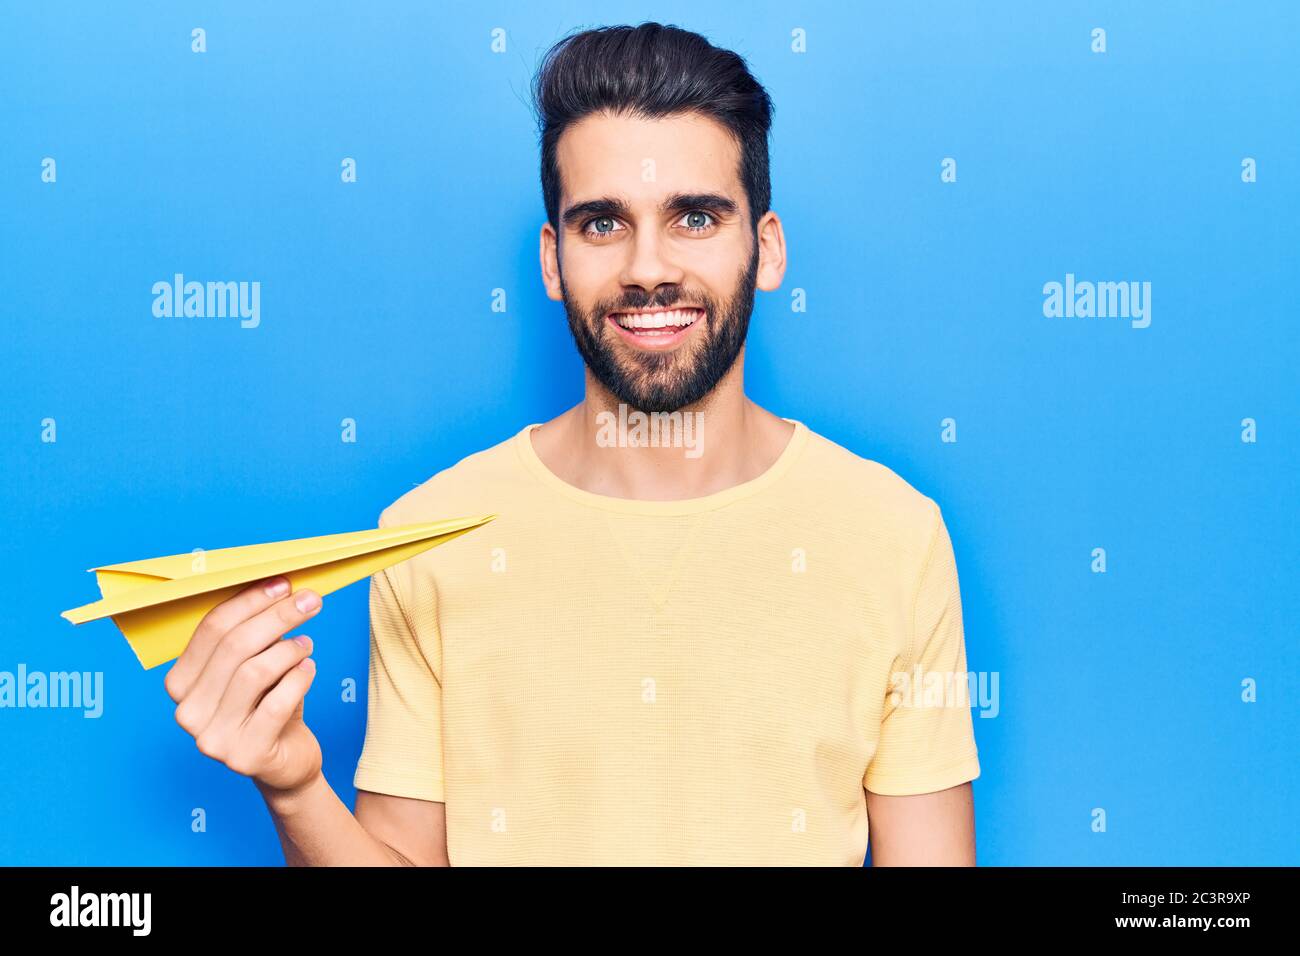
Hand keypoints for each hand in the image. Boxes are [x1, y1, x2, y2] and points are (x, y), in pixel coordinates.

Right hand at [165, 576, 323, 793]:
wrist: (285, 762)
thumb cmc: (269, 705)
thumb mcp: (255, 667)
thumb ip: (255, 636)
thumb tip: (280, 587)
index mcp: (180, 683)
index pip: (212, 629)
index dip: (250, 601)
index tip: (284, 584)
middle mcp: (188, 712)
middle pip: (234, 647)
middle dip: (277, 616)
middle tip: (310, 601)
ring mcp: (213, 738)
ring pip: (254, 673)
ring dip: (288, 649)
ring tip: (307, 643)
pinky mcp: (245, 757)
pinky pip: (277, 704)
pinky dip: (299, 679)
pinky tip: (309, 669)